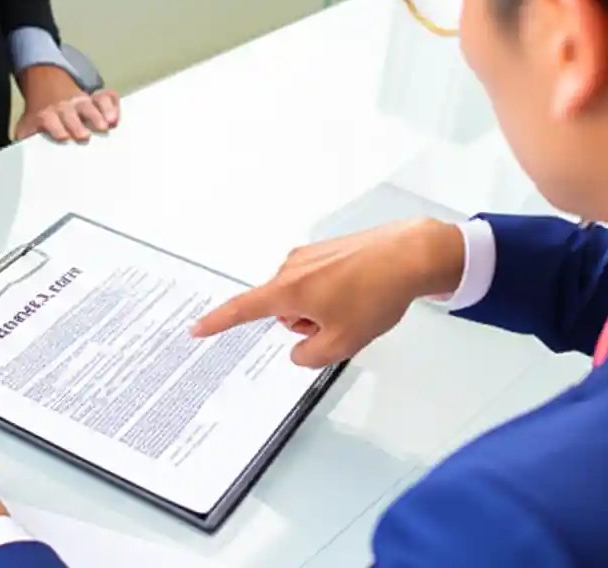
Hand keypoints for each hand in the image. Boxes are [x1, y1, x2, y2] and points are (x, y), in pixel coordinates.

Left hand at [13, 64, 120, 142]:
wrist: (47, 86)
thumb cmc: (41, 115)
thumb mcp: (27, 125)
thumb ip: (24, 139)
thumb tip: (18, 158)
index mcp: (48, 114)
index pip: (50, 119)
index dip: (56, 127)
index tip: (63, 136)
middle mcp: (66, 107)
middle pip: (72, 113)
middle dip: (78, 123)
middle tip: (84, 136)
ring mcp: (83, 101)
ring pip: (92, 103)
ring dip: (100, 112)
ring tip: (108, 124)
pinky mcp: (96, 98)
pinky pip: (107, 96)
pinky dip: (113, 104)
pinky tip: (117, 116)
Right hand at [192, 219, 465, 367]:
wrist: (411, 255)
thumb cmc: (376, 295)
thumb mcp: (341, 343)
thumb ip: (309, 357)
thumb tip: (300, 349)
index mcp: (288, 291)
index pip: (242, 310)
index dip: (217, 323)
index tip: (196, 329)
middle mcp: (291, 268)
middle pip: (284, 312)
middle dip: (306, 324)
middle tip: (343, 324)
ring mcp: (310, 256)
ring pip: (304, 298)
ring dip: (323, 309)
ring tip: (358, 305)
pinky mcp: (328, 250)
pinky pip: (320, 282)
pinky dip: (336, 293)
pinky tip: (363, 292)